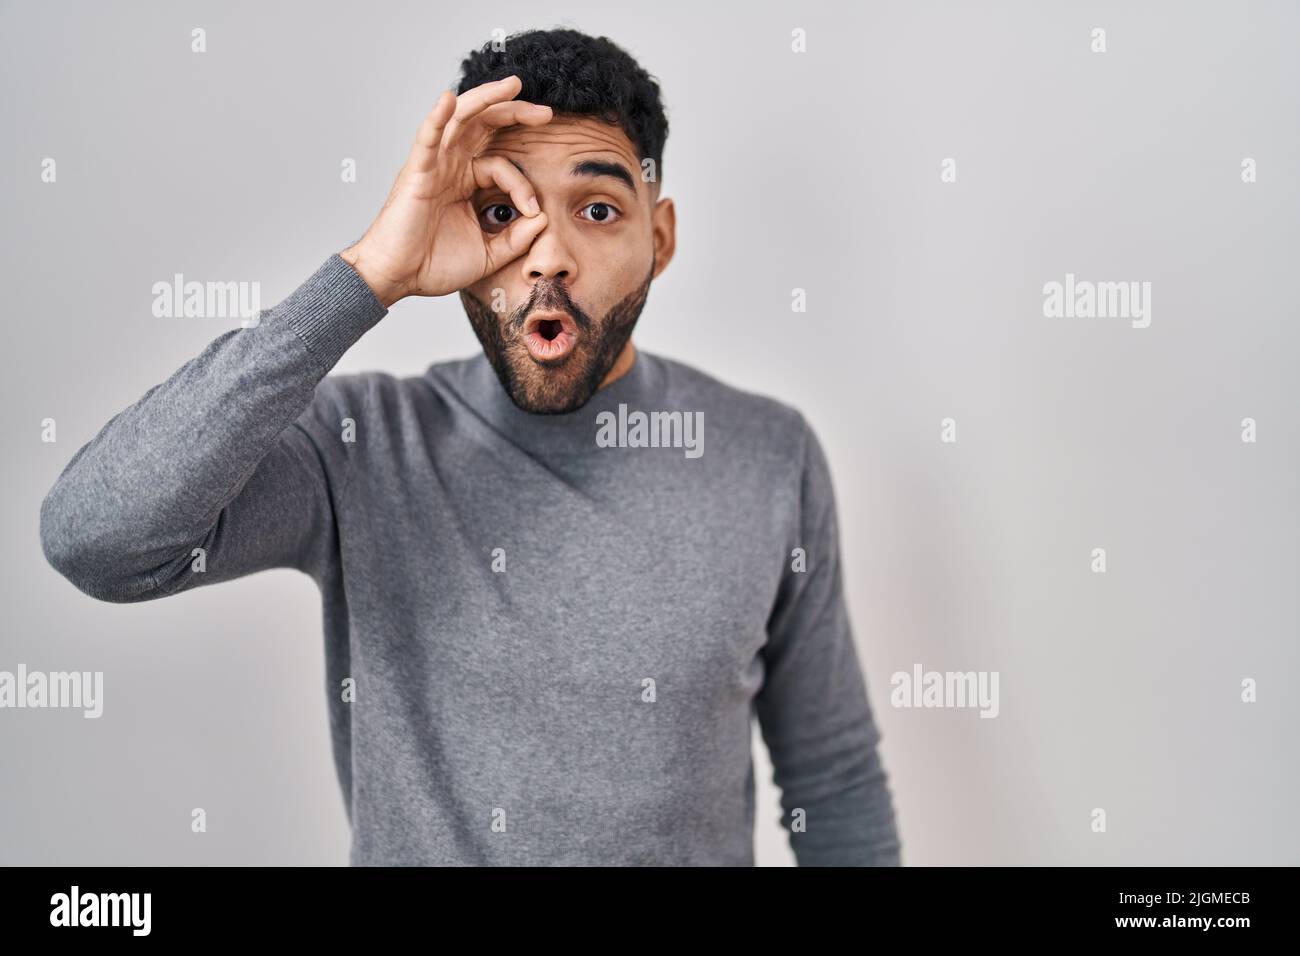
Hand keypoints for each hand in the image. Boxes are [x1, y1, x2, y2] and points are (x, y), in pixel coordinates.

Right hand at [340, 75, 551, 306]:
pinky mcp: (417, 172)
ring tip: (512, 85)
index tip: (534, 211)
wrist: (401, 278)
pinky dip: (437, 117)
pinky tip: (447, 98)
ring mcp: (434, 166)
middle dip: (515, 113)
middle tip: (546, 113)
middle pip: (485, 126)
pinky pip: (427, 138)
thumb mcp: (489, 254)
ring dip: (486, 99)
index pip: (503, 166)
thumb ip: (517, 238)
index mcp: (467, 182)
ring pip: (461, 120)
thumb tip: (543, 218)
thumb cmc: (435, 265)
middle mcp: (452, 167)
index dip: (523, 185)